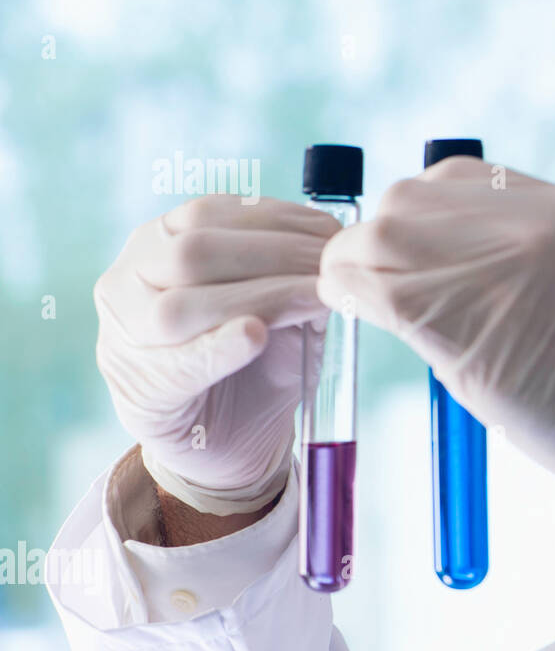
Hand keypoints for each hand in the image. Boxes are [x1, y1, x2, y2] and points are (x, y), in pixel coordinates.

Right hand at [94, 194, 339, 514]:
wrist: (235, 437)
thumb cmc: (260, 361)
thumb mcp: (286, 310)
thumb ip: (295, 278)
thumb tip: (332, 251)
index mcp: (161, 242)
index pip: (211, 213)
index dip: (277, 219)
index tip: (333, 232)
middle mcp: (132, 278)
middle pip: (196, 251)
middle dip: (275, 254)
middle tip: (331, 267)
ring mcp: (125, 334)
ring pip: (181, 303)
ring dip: (258, 296)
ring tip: (314, 298)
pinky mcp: (142, 388)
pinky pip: (178, 362)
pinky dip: (220, 347)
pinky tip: (254, 334)